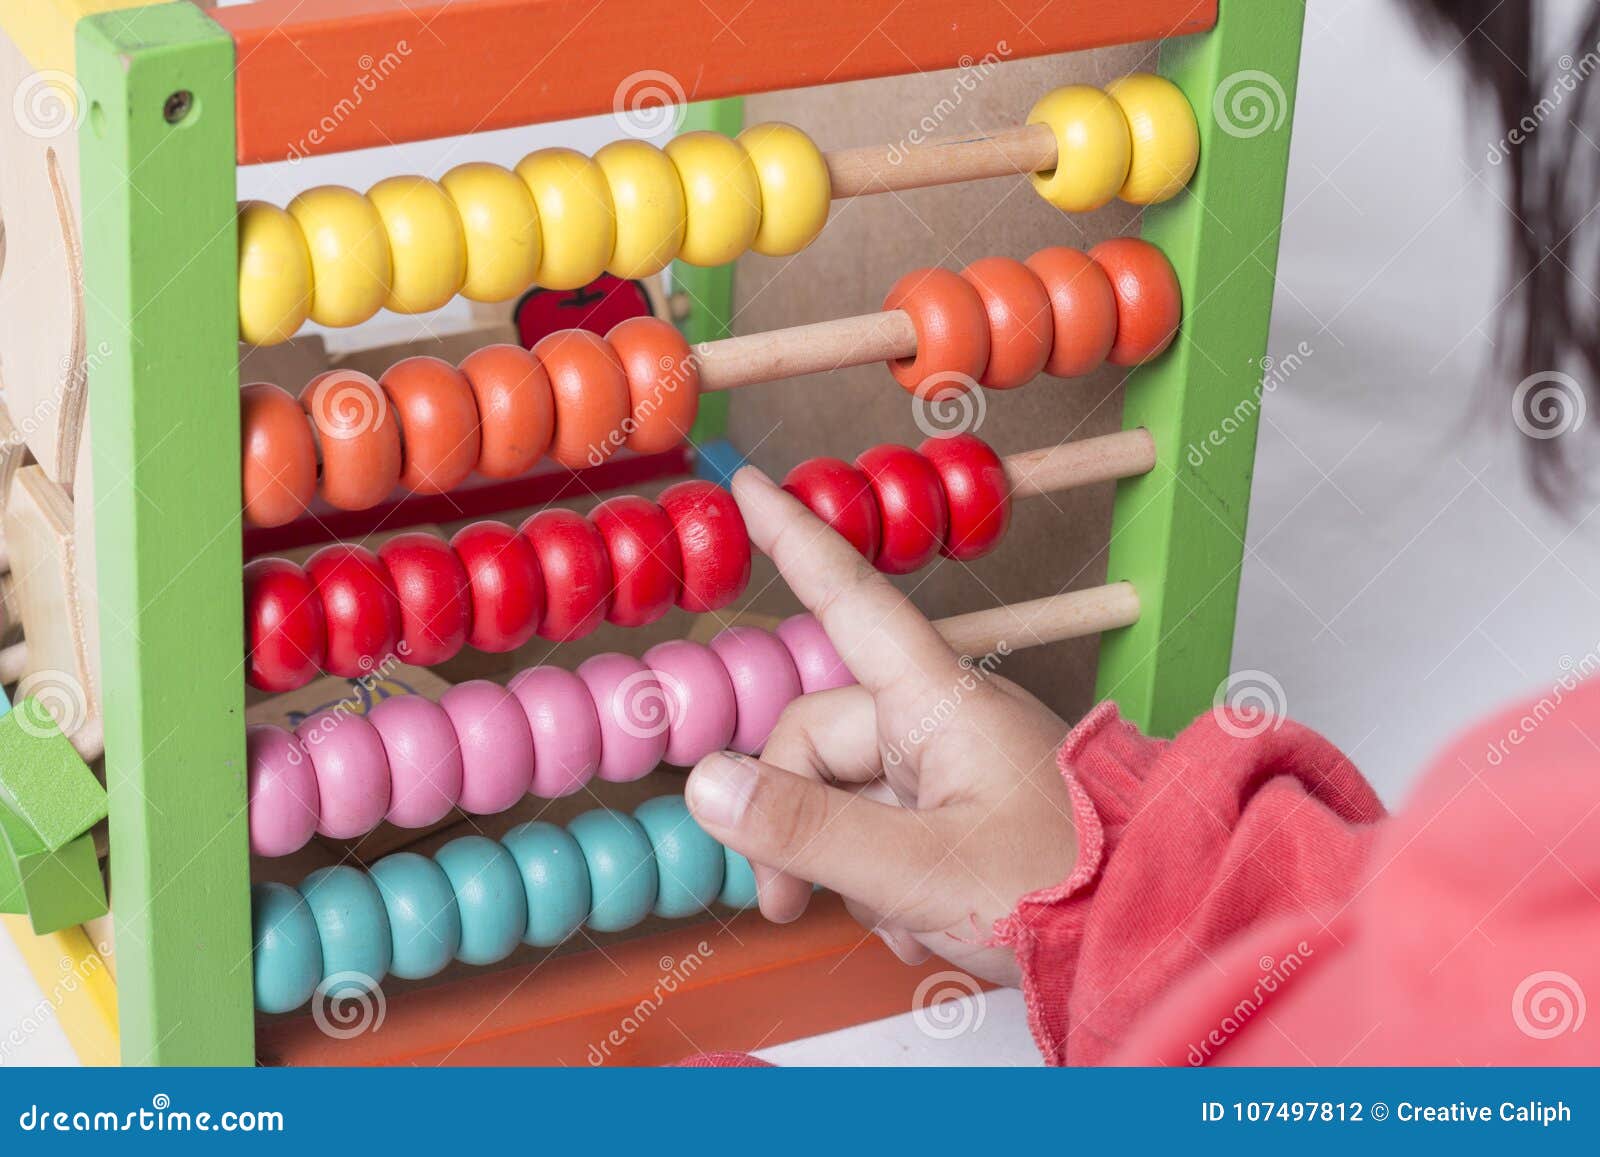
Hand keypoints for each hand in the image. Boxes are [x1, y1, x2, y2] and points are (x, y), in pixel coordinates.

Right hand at [685, 465, 1080, 984]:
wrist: (1161, 939)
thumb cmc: (1061, 890)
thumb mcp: (916, 867)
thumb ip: (804, 829)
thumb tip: (706, 783)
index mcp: (939, 701)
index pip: (850, 598)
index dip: (795, 539)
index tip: (750, 483)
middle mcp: (944, 720)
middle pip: (820, 737)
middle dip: (792, 824)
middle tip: (787, 902)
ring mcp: (957, 768)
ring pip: (848, 794)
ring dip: (847, 865)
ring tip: (896, 918)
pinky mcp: (968, 812)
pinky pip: (887, 828)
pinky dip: (885, 880)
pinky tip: (921, 923)